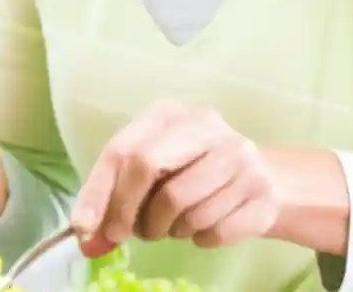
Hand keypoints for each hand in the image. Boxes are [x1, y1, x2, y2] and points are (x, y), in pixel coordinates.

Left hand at [71, 102, 282, 255]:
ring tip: (172, 226)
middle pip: (147, 167)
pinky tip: (205, 227)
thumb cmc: (195, 173)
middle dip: (128, 210)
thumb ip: (115, 197)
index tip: (85, 228)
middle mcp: (207, 126)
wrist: (266, 180)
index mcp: (171, 113)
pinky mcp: (260, 191)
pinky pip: (214, 231)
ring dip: (168, 230)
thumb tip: (88, 238)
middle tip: (126, 235)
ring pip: (182, 207)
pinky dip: (201, 239)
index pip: (122, 149)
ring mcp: (239, 157)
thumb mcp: (153, 171)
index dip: (98, 192)